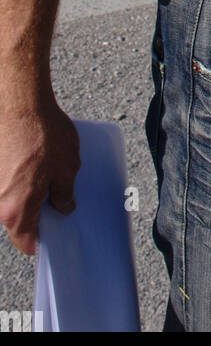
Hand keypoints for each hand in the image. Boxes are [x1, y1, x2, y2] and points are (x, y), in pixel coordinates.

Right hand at [0, 97, 80, 254]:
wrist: (20, 103)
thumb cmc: (43, 134)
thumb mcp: (67, 167)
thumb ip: (65, 194)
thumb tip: (64, 207)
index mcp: (16, 209)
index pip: (25, 242)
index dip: (42, 242)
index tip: (56, 238)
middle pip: (18, 220)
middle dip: (39, 214)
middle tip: (60, 204)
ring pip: (13, 199)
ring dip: (29, 194)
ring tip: (51, 178)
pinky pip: (8, 182)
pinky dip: (22, 179)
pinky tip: (38, 165)